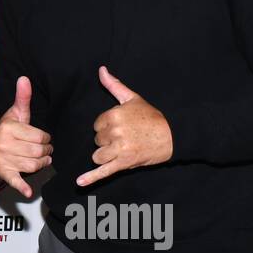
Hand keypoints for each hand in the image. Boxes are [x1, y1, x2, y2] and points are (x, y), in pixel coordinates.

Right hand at [0, 77, 52, 198]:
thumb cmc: (6, 129)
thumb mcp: (15, 113)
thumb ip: (22, 97)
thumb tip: (24, 79)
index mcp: (10, 129)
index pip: (40, 137)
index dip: (45, 139)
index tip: (43, 139)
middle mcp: (5, 144)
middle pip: (39, 152)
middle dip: (46, 152)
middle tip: (45, 150)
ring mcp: (4, 160)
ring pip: (34, 165)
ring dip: (42, 164)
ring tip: (42, 159)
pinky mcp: (4, 173)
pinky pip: (15, 181)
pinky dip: (22, 187)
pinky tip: (28, 191)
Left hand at [78, 66, 173, 186]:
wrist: (172, 135)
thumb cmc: (151, 116)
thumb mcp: (132, 98)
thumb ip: (114, 85)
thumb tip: (101, 70)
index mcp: (113, 115)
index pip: (96, 125)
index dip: (107, 127)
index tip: (121, 126)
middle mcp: (115, 131)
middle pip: (97, 141)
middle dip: (108, 141)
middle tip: (127, 137)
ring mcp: (119, 149)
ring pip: (98, 155)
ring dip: (106, 155)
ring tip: (123, 149)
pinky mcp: (124, 163)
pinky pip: (104, 171)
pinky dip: (91, 178)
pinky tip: (79, 182)